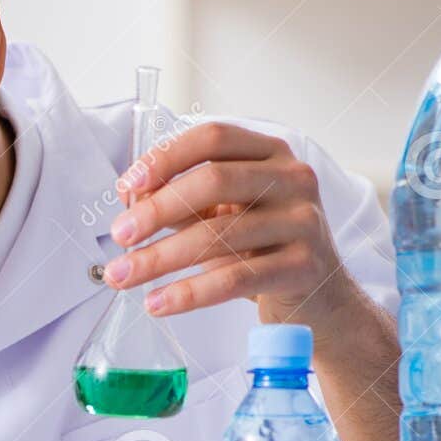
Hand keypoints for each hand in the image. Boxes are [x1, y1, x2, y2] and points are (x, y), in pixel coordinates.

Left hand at [101, 122, 360, 326]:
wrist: (320, 298)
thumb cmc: (260, 247)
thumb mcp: (222, 213)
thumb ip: (181, 201)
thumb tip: (131, 199)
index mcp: (269, 153)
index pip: (213, 138)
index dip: (165, 158)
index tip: (126, 187)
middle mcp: (292, 179)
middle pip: (213, 181)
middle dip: (156, 209)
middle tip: (120, 235)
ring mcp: (304, 221)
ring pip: (219, 234)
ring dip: (160, 258)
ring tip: (122, 275)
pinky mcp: (305, 267)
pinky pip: (236, 278)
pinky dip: (189, 293)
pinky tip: (157, 303)